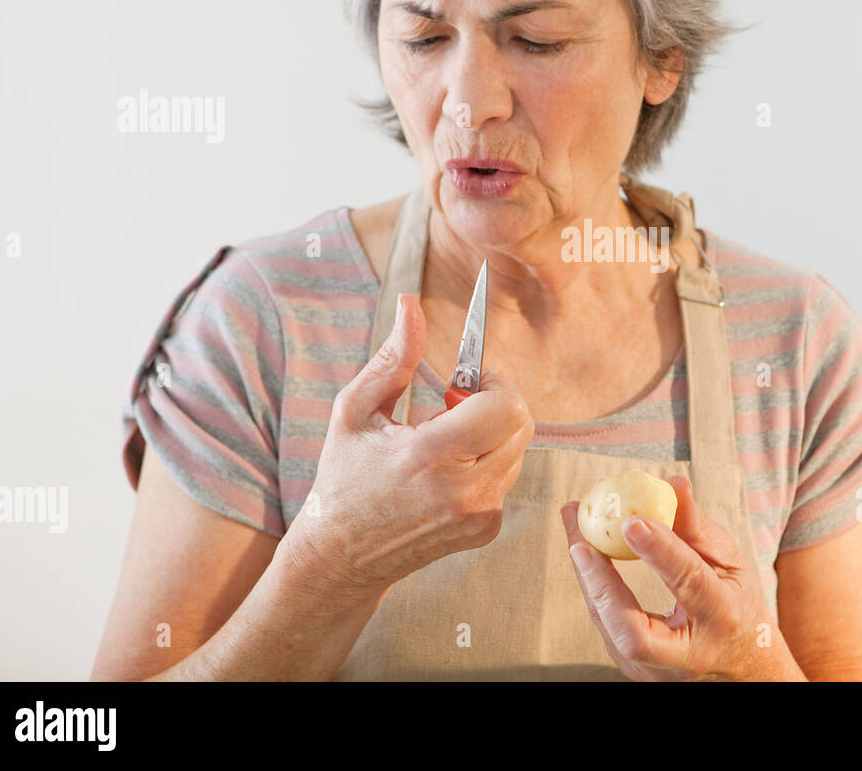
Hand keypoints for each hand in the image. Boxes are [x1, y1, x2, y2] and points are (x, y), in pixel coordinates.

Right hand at [285, 293, 533, 598]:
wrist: (342, 556)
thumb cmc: (343, 478)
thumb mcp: (355, 411)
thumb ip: (392, 357)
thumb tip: (411, 305)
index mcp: (431, 457)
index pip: (503, 405)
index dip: (491, 382)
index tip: (463, 382)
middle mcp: (464, 491)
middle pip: (520, 424)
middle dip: (494, 403)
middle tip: (451, 407)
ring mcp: (479, 515)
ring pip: (517, 449)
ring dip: (489, 434)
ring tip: (441, 443)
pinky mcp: (486, 529)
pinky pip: (506, 477)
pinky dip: (486, 463)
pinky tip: (446, 472)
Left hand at [560, 475, 805, 680]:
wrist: (741, 659)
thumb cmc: (735, 599)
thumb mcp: (729, 561)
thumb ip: (697, 526)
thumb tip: (673, 485)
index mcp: (723, 617)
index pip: (689, 583)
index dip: (659, 551)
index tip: (631, 520)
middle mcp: (689, 655)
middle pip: (634, 635)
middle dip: (603, 587)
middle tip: (581, 543)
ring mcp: (659, 672)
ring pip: (612, 632)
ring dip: (589, 580)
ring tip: (575, 530)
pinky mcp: (637, 671)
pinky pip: (608, 628)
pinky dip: (595, 590)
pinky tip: (586, 555)